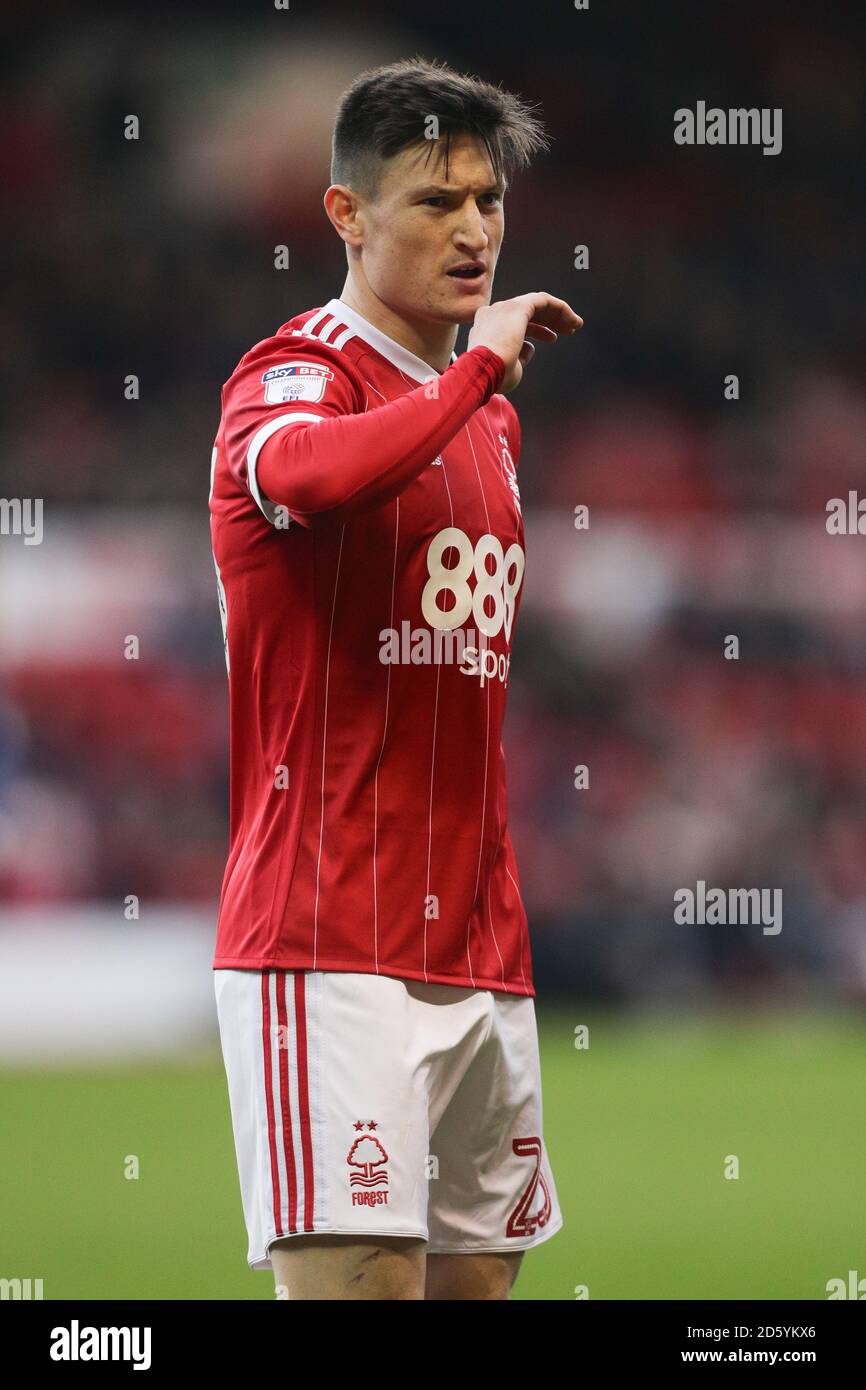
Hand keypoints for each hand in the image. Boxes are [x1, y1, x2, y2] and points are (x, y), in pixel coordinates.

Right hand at [468, 292, 582, 393]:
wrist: (482, 371)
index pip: (515, 324)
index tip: (553, 339)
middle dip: (549, 320)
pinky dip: (559, 308)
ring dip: (557, 314)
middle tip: (568, 330)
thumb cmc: (493, 377)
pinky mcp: (517, 307)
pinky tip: (572, 319)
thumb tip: (530, 348)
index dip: (537, 330)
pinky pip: (543, 300)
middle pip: (527, 313)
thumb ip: (519, 356)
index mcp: (486, 327)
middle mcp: (493, 313)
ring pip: (536, 305)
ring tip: (576, 325)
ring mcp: (504, 308)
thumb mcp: (508, 368)